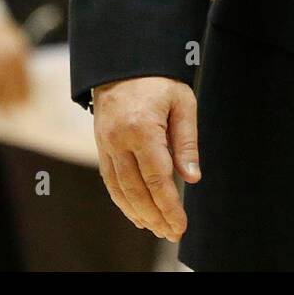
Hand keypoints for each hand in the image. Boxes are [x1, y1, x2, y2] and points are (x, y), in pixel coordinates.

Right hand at [93, 77, 199, 240]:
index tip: (180, 225)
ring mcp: (106, 144)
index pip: (157, 178)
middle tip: (171, 233)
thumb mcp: (183, 102)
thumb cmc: (159, 79)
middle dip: (155, 216)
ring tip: (156, 229)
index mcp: (142, 128)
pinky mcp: (101, 145)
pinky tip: (136, 212)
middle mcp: (119, 140)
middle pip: (136, 189)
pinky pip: (110, 180)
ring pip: (120, 189)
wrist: (123, 61)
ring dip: (138, 213)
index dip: (169, 206)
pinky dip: (122, 200)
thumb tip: (192, 178)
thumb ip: (187, 141)